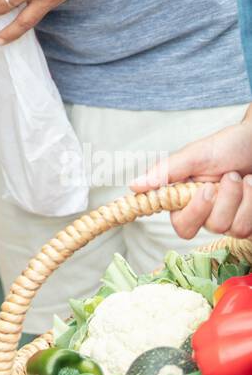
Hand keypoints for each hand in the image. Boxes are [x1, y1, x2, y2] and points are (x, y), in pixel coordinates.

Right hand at [129, 116, 251, 238]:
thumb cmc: (227, 146)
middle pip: (210, 226)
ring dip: (241, 198)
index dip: (193, 213)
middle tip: (229, 176)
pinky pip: (247, 228)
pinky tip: (251, 185)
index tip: (205, 189)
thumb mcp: (195, 154)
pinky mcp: (246, 222)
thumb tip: (134, 185)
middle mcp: (206, 213)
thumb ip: (166, 171)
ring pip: (231, 227)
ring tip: (243, 177)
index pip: (181, 224)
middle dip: (224, 201)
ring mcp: (228, 219)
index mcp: (187, 198)